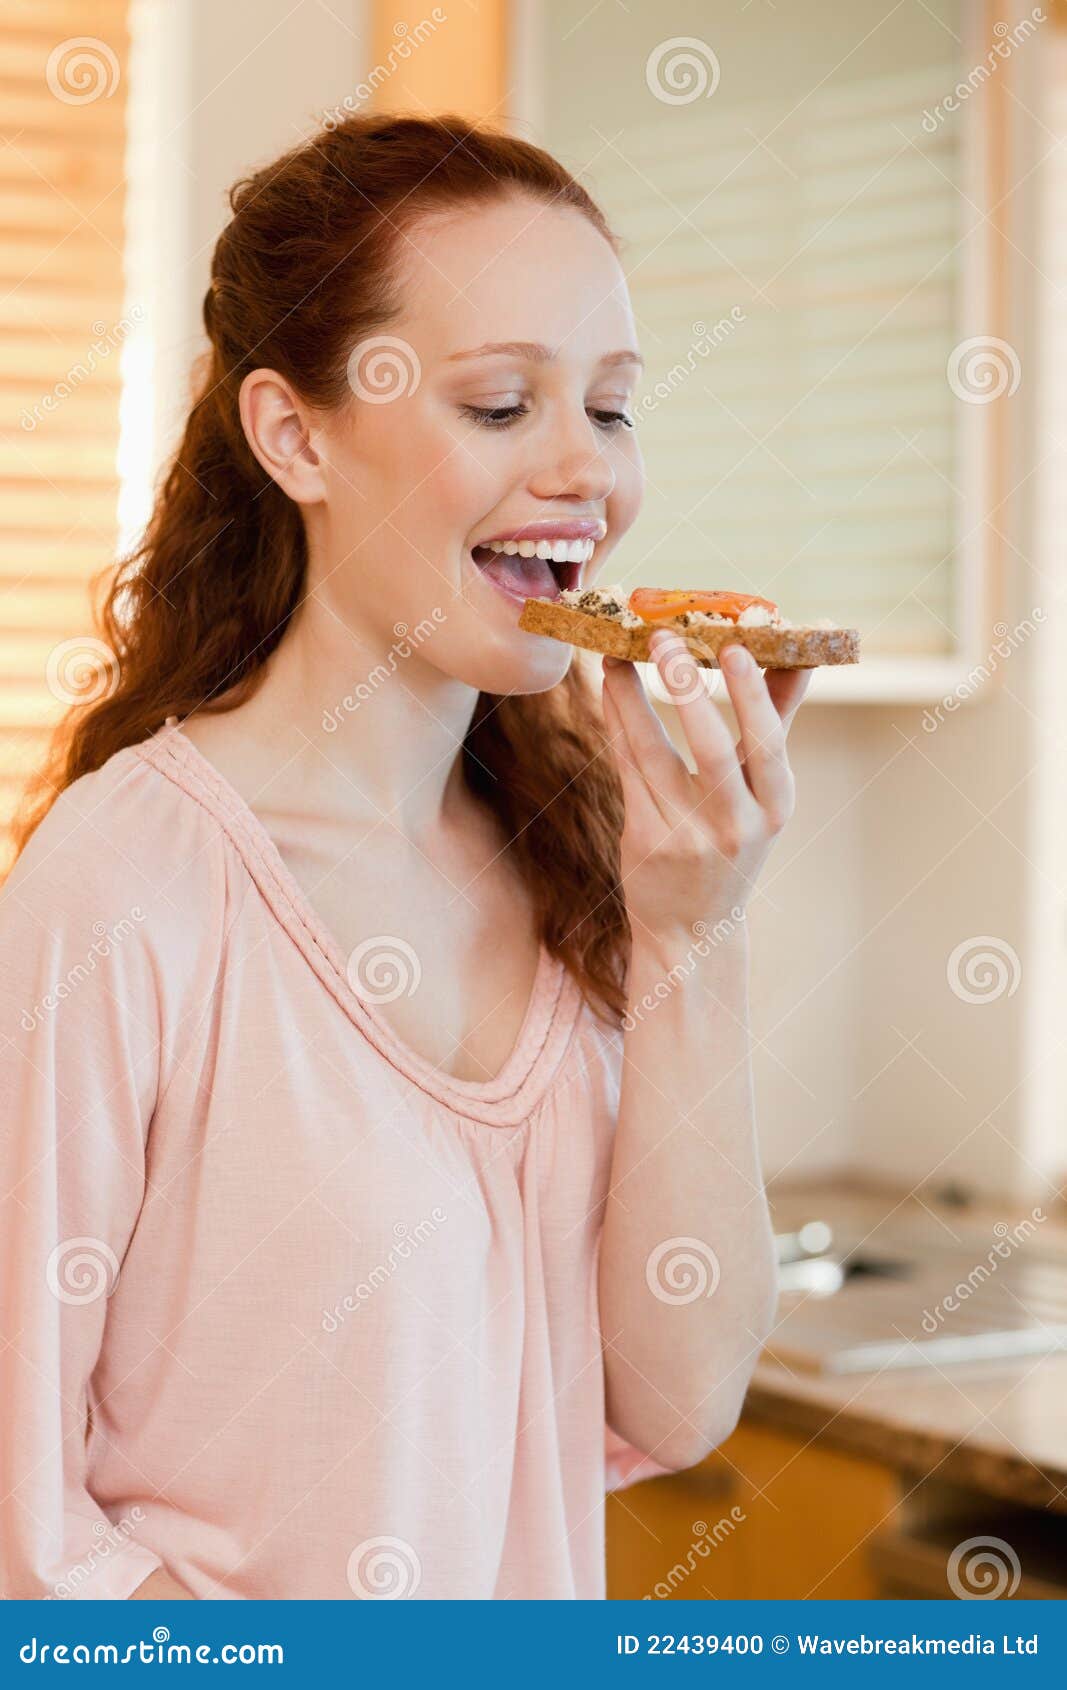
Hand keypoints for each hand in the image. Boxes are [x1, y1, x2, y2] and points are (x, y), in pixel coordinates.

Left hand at [600, 629, 809, 938]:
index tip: (736, 646)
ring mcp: (688, 837)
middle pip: (713, 749)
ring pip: (653, 753)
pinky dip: (617, 725)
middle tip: (664, 639)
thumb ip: (777, 722)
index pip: (769, 744)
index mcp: (775, 805)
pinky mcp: (646, 842)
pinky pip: (627, 770)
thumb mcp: (765, 795)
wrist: (694, 930)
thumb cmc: (732, 843)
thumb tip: (800, 654)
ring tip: (617, 657)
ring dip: (632, 698)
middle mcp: (736, 824)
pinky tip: (611, 691)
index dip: (753, 695)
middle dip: (687, 689)